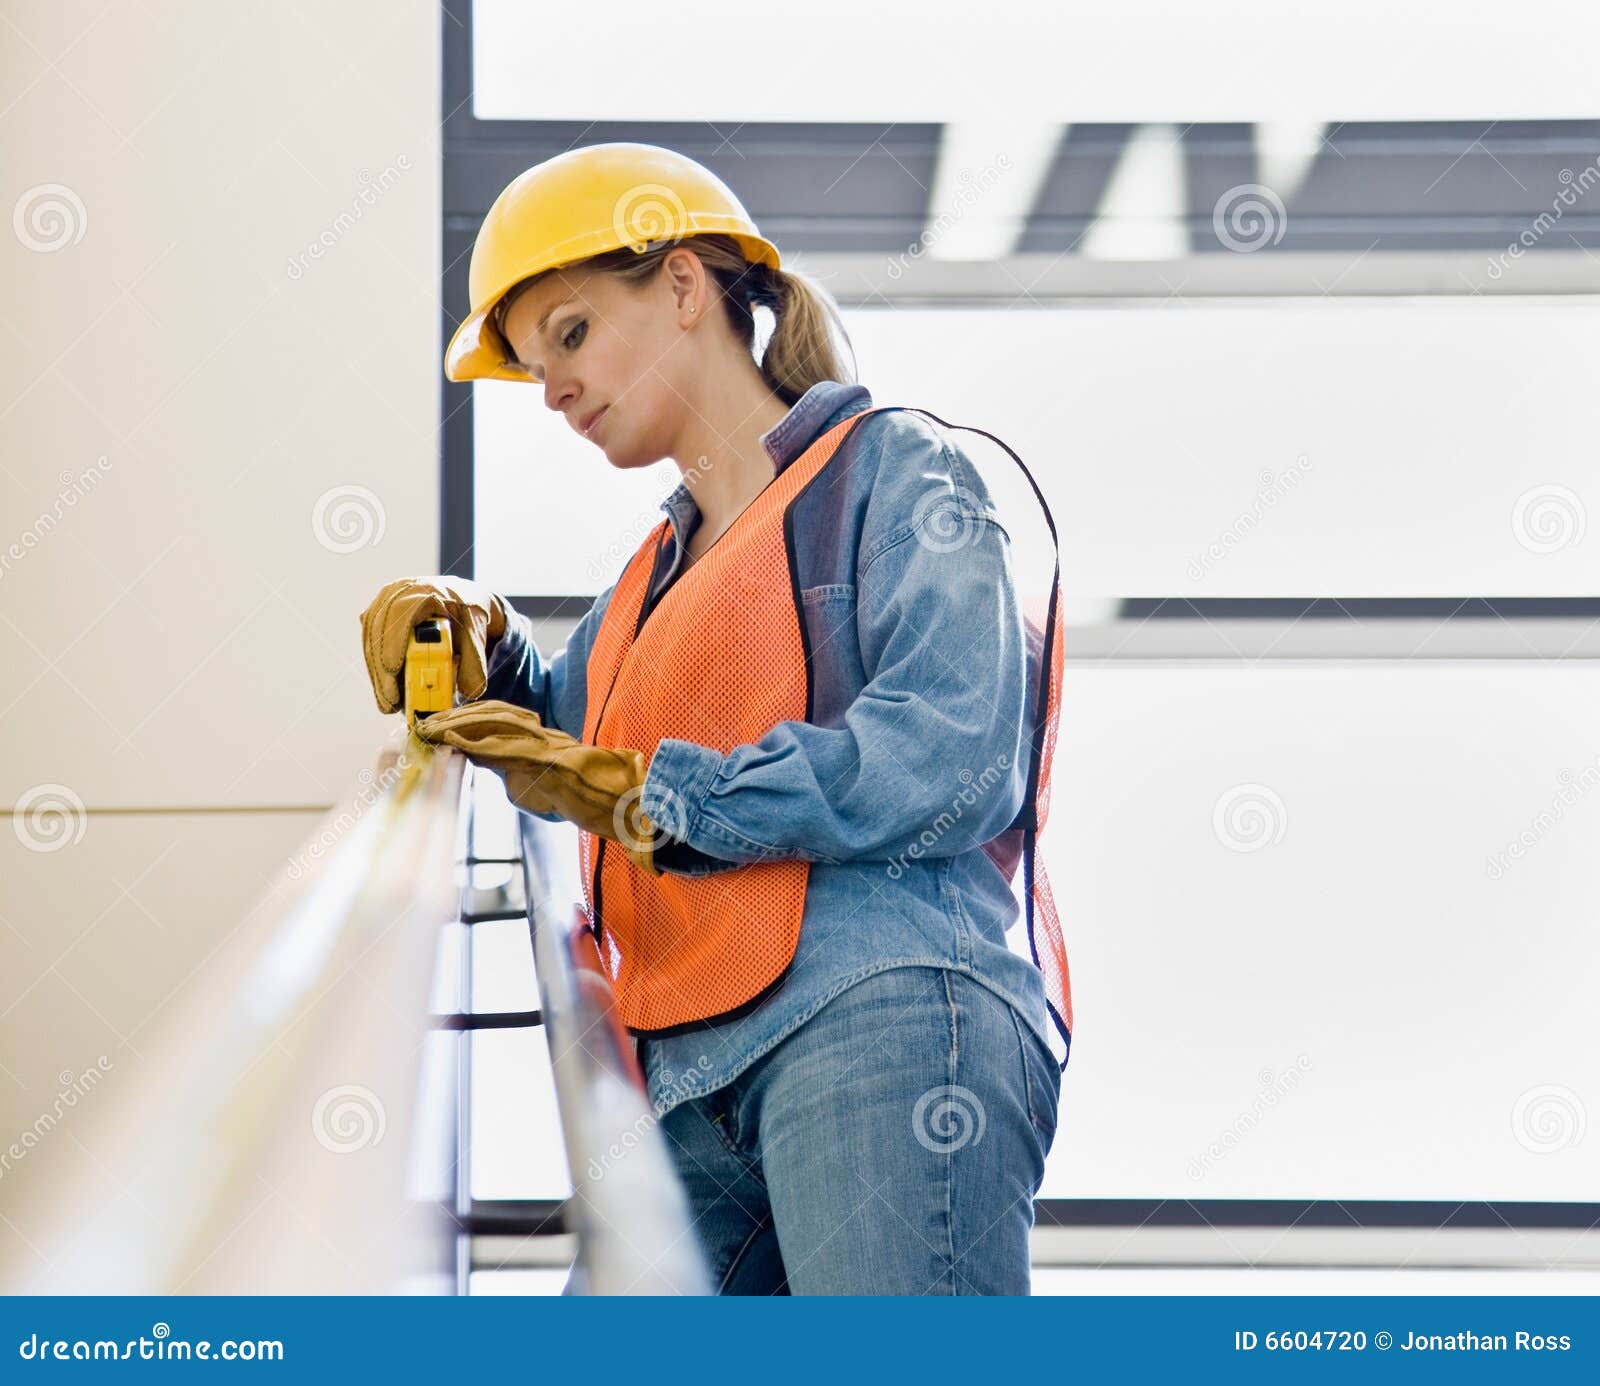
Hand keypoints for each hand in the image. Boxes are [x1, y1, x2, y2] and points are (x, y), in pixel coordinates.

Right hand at [358, 576, 509, 714]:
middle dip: (383, 669)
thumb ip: (475, 661)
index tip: (393, 669)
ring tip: (389, 704)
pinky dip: (377, 670)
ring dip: (377, 675)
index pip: (401, 613)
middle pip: (381, 630)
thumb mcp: (477, 633)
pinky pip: (371, 644)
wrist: (459, 596)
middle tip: (392, 701)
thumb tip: (469, 692)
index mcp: (425, 591)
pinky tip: (385, 692)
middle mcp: (399, 593)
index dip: (394, 641)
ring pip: (372, 640)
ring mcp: (383, 603)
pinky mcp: (376, 617)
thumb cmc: (468, 612)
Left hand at [413, 700, 664, 875]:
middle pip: (490, 712)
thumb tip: (492, 769)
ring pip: (490, 722)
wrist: (612, 799)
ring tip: (431, 728)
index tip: (442, 721)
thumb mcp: (545, 777)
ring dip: (456, 724)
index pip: (497, 717)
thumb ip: (515, 769)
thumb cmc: (584, 794)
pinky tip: (448, 741)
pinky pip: (496, 746)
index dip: (467, 716)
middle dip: (456, 715)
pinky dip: (469, 742)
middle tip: (427, 721)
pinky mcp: (535, 758)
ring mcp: (537, 743)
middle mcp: (537, 733)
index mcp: (540, 736)